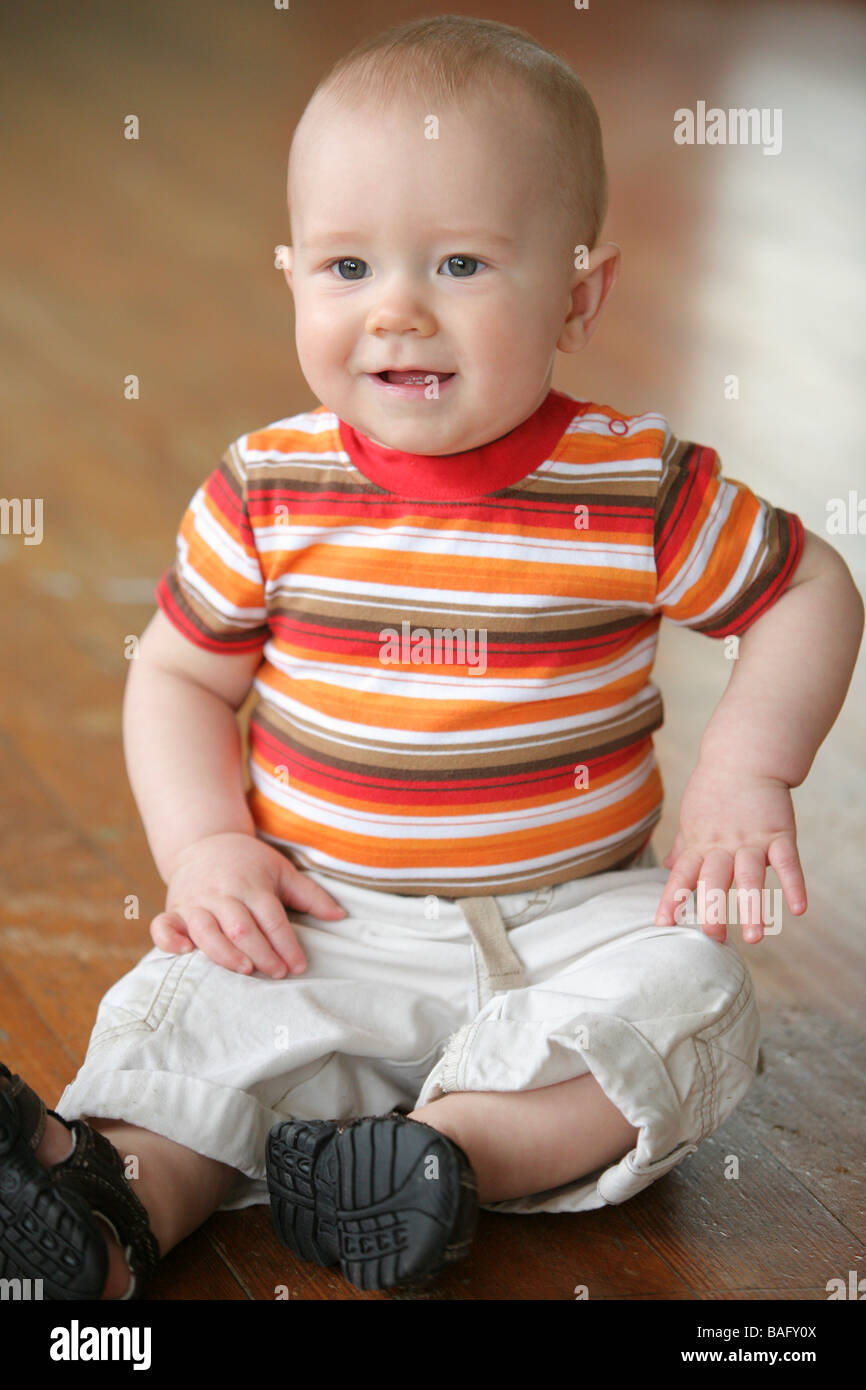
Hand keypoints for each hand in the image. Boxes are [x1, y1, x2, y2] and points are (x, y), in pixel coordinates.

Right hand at [149, 832, 347, 976]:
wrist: (206, 842)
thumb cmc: (250, 863)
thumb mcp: (282, 871)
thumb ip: (310, 895)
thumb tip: (340, 916)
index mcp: (252, 885)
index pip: (272, 919)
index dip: (286, 944)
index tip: (299, 966)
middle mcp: (223, 894)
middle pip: (242, 927)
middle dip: (261, 953)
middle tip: (278, 973)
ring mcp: (196, 902)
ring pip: (207, 930)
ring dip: (224, 953)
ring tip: (245, 970)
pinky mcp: (174, 909)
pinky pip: (165, 926)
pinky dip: (170, 940)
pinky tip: (184, 952)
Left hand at [654, 764, 807, 942]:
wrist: (743, 757)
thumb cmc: (714, 790)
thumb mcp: (691, 818)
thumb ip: (684, 846)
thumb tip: (669, 865)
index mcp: (699, 844)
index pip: (682, 876)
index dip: (672, 898)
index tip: (663, 923)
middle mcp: (723, 845)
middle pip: (715, 880)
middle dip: (713, 909)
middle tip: (713, 937)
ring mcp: (751, 840)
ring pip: (750, 876)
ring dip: (753, 907)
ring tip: (755, 936)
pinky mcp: (778, 833)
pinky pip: (787, 862)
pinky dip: (793, 885)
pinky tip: (797, 909)